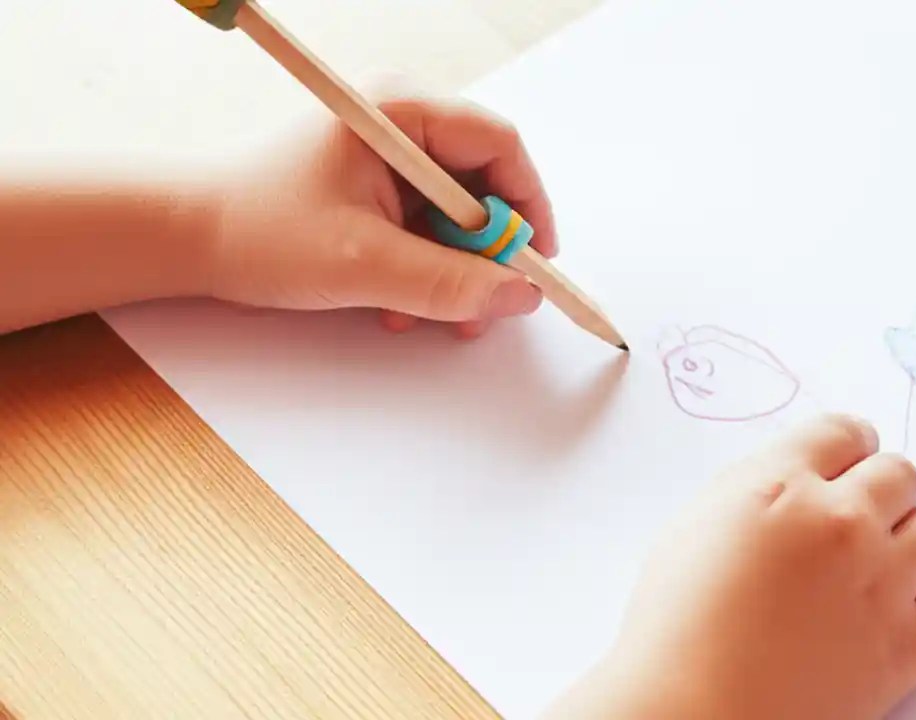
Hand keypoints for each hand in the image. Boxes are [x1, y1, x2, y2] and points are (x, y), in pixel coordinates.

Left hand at [210, 98, 553, 337]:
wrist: (185, 238)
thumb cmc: (258, 230)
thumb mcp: (365, 265)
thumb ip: (450, 284)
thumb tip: (522, 296)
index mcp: (401, 110)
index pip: (499, 146)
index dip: (526, 208)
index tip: (535, 265)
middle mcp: (401, 123)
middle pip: (483, 184)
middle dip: (488, 253)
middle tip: (486, 302)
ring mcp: (389, 156)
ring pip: (457, 215)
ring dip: (455, 271)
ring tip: (435, 316)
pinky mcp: (375, 187)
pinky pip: (427, 227)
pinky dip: (426, 269)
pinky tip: (400, 304)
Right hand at [545, 414, 915, 719]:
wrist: (693, 713)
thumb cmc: (676, 631)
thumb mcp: (695, 527)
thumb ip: (756, 488)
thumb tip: (800, 478)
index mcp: (778, 485)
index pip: (845, 431)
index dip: (849, 448)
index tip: (850, 464)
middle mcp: (837, 523)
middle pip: (900, 472)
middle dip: (880, 491)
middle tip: (858, 520)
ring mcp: (879, 583)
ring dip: (914, 538)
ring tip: (881, 564)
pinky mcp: (908, 644)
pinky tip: (901, 607)